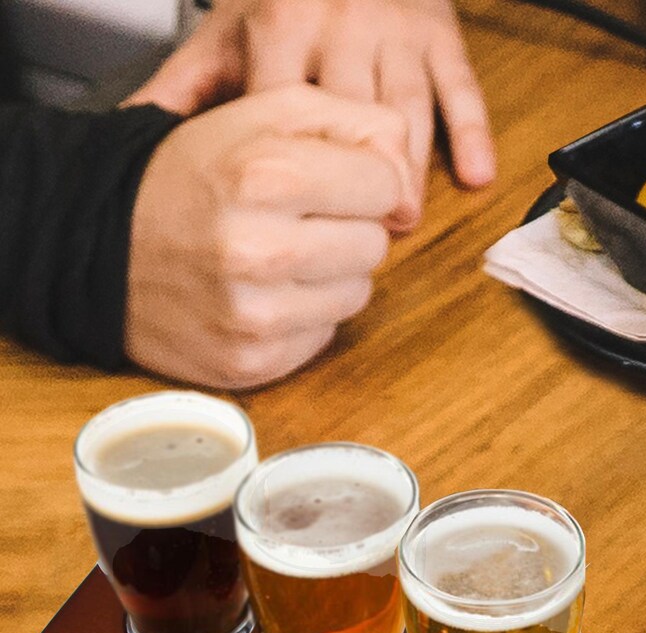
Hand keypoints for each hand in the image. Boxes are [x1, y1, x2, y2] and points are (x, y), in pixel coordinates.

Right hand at [126, 85, 409, 388]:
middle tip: (294, 222)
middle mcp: (260, 251)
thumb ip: (353, 125)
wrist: (96, 244)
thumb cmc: (189, 179)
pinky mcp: (253, 362)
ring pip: (357, 295)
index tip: (329, 183)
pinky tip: (264, 295)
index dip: (363, 182)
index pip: (385, 187)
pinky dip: (304, 316)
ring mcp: (256, 316)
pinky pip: (324, 337)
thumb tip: (407, 190)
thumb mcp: (263, 116)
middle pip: (375, 245)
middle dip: (346, 229)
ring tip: (278, 258)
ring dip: (330, 276)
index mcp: (265, 176)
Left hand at [128, 0, 495, 224]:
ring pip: (406, 107)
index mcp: (282, 25)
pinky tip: (477, 175)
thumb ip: (187, 83)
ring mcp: (396, 30)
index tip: (292, 220)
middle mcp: (342, 24)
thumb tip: (133, 132)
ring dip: (410, 166)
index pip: (286, 106)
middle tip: (360, 234)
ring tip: (405, 216)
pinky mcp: (440, 36)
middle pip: (352, 112)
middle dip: (357, 175)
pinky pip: (460, 88)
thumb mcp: (226, 32)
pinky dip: (470, 133)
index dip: (292, 168)